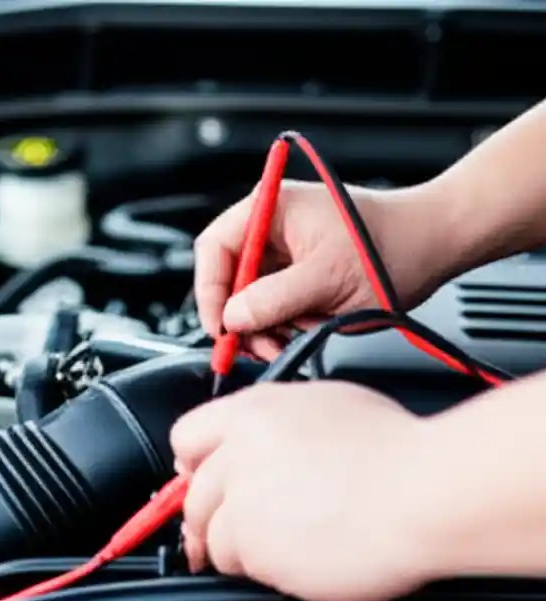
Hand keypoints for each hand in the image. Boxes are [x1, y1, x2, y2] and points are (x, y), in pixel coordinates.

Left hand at [170, 381, 435, 600]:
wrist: (427, 494)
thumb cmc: (400, 452)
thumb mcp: (330, 405)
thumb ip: (275, 425)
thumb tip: (254, 444)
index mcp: (252, 412)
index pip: (186, 437)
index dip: (193, 465)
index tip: (198, 482)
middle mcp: (237, 454)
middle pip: (194, 496)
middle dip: (209, 518)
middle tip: (235, 531)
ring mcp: (242, 504)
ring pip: (213, 538)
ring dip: (239, 551)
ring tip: (285, 549)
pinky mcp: (256, 548)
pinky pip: (243, 568)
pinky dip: (265, 572)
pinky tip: (301, 561)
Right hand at [194, 180, 456, 359]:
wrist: (436, 243)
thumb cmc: (391, 246)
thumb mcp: (325, 280)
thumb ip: (272, 300)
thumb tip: (232, 318)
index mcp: (271, 208)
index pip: (215, 249)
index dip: (211, 292)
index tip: (222, 328)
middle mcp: (271, 224)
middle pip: (229, 276)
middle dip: (242, 316)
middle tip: (256, 345)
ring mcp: (285, 247)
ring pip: (250, 294)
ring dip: (265, 323)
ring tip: (291, 336)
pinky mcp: (299, 268)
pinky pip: (273, 299)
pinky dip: (283, 321)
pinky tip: (303, 327)